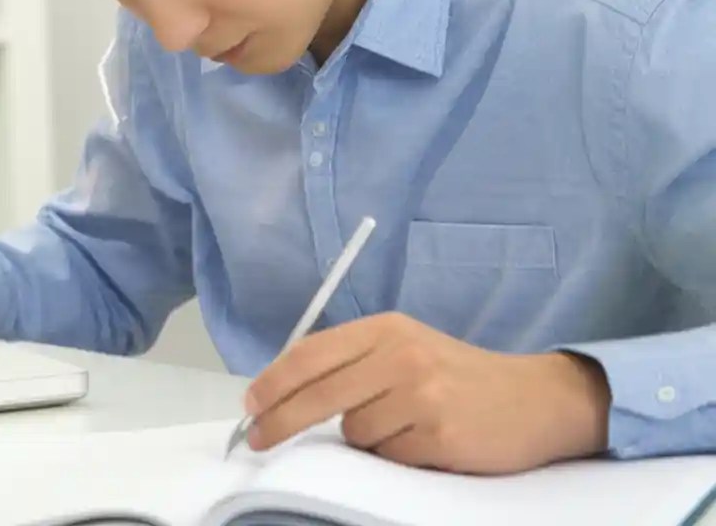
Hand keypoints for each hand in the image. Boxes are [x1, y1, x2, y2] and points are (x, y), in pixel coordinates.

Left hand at [243, 313, 610, 473]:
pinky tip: (425, 442)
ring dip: (366, 440)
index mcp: (386, 329)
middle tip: (257, 438)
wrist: (537, 398)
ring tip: (405, 426)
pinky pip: (387, 458)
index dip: (273, 382)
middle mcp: (401, 356)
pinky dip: (397, 457)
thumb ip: (352, 362)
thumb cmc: (457, 375)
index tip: (250, 404)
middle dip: (279, 421)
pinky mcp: (439, 437)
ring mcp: (422, 397)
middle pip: (317, 395)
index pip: (311, 353)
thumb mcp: (404, 348)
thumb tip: (284, 392)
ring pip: (353, 434)